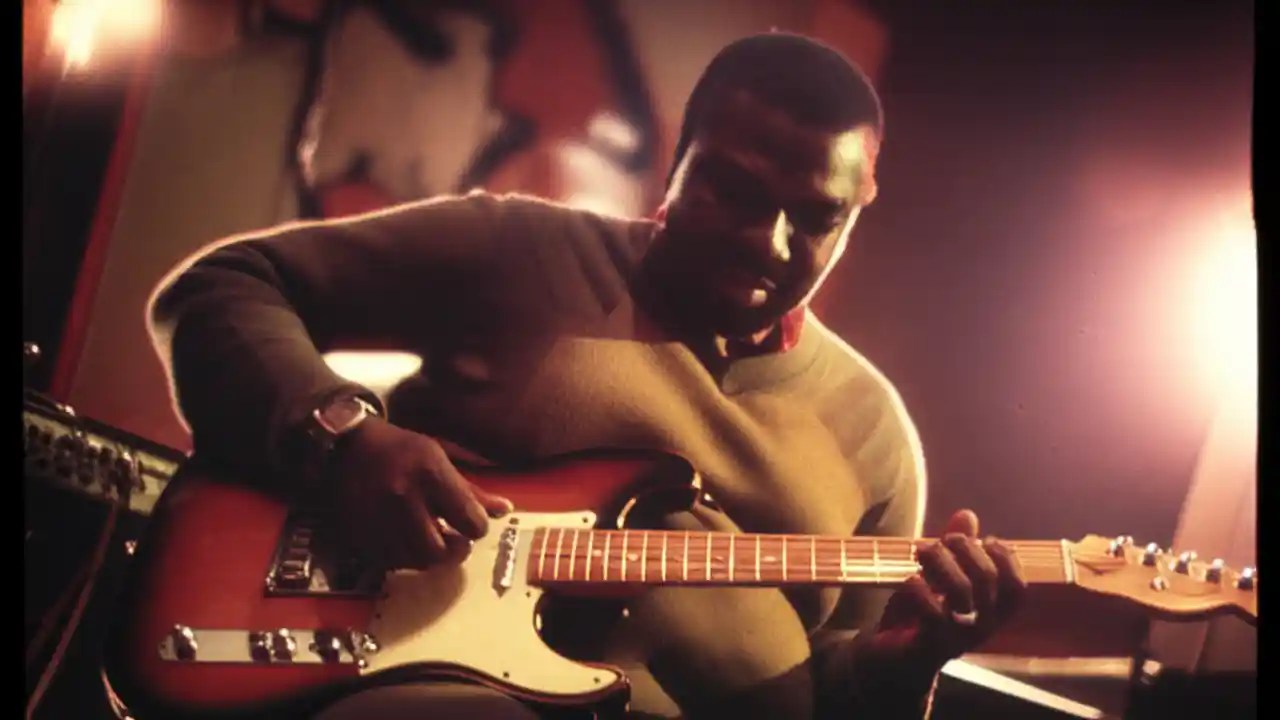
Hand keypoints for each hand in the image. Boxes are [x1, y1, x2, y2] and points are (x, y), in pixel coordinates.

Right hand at [327, 417, 513, 568]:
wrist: (346, 447)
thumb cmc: (402, 451)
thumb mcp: (440, 459)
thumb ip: (472, 491)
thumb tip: (505, 511)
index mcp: (429, 473)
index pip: (469, 521)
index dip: (477, 528)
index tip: (472, 523)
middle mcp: (402, 497)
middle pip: (438, 551)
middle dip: (454, 551)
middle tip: (456, 542)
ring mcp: (376, 518)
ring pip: (413, 561)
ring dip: (428, 557)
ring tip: (432, 540)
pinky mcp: (357, 533)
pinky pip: (388, 563)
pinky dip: (404, 558)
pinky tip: (408, 543)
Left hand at [867, 509, 1025, 674]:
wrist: (889, 658)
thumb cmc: (919, 614)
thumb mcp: (938, 576)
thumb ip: (955, 548)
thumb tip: (967, 514)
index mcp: (990, 613)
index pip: (1018, 589)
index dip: (1007, 559)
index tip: (986, 539)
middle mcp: (981, 628)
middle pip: (988, 580)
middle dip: (965, 550)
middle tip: (943, 541)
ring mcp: (957, 639)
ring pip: (962, 591)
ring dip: (940, 561)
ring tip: (921, 552)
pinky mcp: (929, 647)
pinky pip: (933, 613)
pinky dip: (919, 588)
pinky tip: (911, 580)